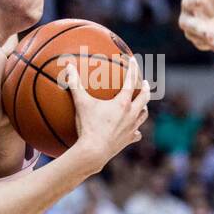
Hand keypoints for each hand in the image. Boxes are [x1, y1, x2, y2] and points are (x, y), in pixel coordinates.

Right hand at [65, 56, 149, 170]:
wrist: (93, 152)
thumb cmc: (88, 126)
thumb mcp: (81, 103)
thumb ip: (75, 84)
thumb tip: (68, 66)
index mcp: (122, 103)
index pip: (131, 81)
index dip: (133, 69)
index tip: (134, 60)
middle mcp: (131, 114)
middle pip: (144, 98)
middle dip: (145, 89)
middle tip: (144, 82)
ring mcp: (131, 128)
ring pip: (143, 115)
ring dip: (143, 108)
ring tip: (142, 104)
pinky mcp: (128, 140)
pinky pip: (136, 134)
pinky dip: (136, 131)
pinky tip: (135, 131)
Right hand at [179, 0, 213, 54]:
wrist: (212, 12)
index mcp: (187, 4)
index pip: (188, 3)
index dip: (194, 2)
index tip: (201, 0)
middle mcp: (189, 21)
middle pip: (191, 27)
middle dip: (199, 31)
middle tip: (208, 34)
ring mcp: (197, 33)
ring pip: (202, 39)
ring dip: (213, 42)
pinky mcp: (207, 42)